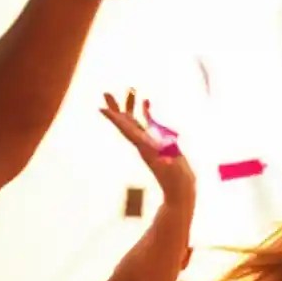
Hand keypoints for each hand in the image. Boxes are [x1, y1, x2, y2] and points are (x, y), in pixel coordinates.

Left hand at [101, 90, 194, 206]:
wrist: (180, 192)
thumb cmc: (178, 182)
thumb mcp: (176, 169)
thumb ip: (172, 157)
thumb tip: (169, 149)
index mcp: (145, 148)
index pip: (127, 130)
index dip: (115, 119)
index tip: (101, 108)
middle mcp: (144, 143)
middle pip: (126, 122)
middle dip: (116, 107)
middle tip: (105, 92)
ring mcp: (151, 143)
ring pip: (136, 120)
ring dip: (131, 105)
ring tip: (130, 88)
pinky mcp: (159, 144)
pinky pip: (149, 124)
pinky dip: (146, 112)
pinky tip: (147, 101)